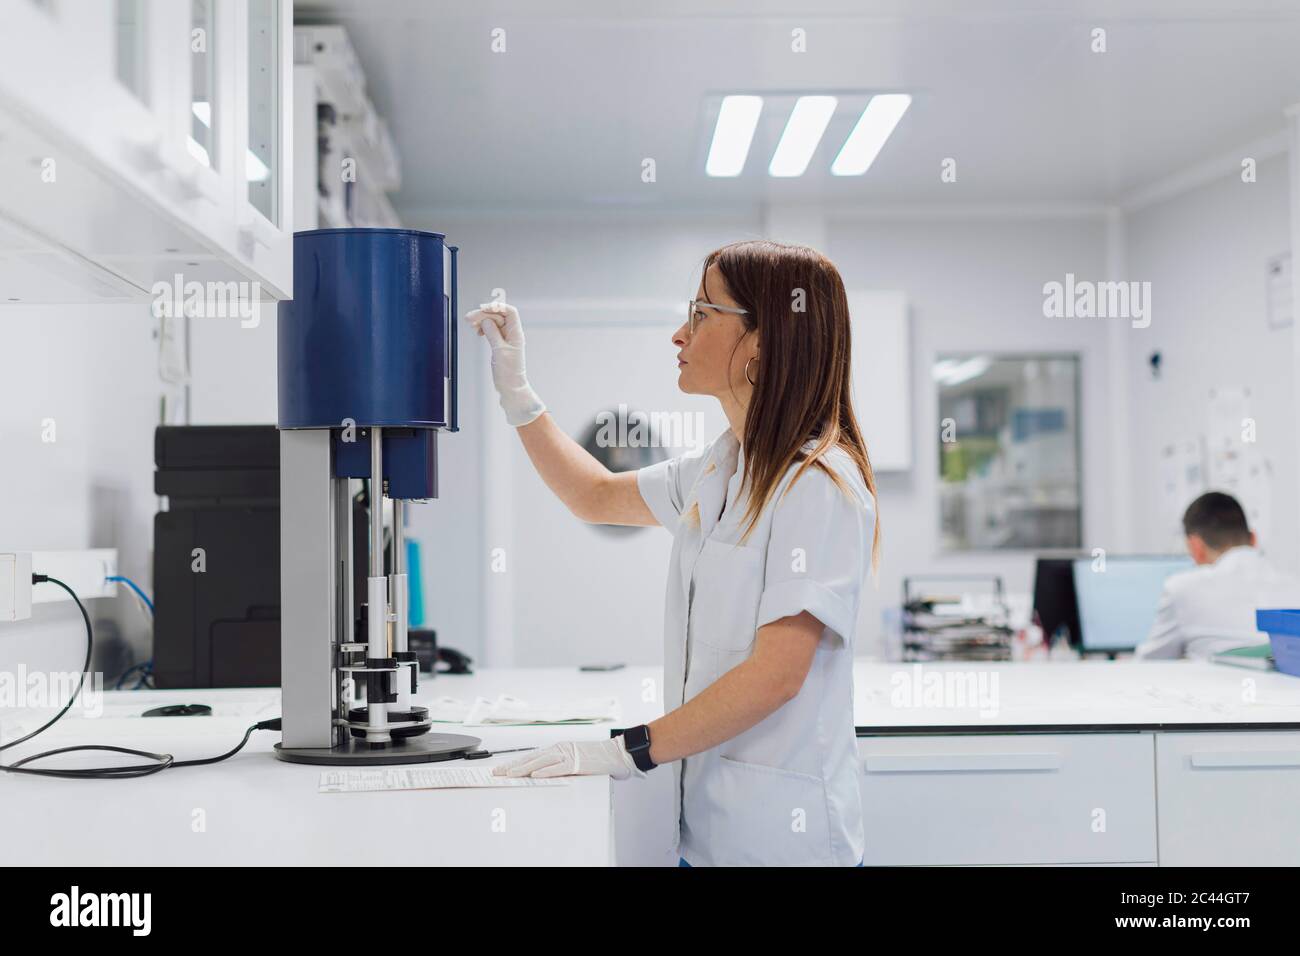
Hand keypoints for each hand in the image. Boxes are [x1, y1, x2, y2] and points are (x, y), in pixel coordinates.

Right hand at [463, 301, 546, 426]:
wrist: (510, 387)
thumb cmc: (509, 372)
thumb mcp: (499, 351)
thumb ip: (493, 333)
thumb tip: (487, 319)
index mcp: (516, 333)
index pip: (509, 312)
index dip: (497, 307)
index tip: (483, 308)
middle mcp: (512, 334)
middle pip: (498, 316)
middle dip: (484, 315)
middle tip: (468, 318)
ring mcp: (506, 339)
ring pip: (493, 323)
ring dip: (482, 321)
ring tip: (471, 325)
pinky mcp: (500, 345)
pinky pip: (491, 331)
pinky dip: (484, 329)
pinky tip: (478, 332)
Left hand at [491, 737, 644, 779]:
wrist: (618, 753)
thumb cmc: (598, 759)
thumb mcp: (575, 761)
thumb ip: (560, 767)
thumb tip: (543, 776)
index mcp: (559, 749)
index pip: (532, 756)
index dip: (515, 762)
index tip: (501, 769)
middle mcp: (561, 749)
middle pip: (532, 757)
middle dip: (513, 765)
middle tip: (497, 772)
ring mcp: (569, 754)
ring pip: (541, 761)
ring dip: (524, 768)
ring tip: (509, 774)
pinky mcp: (578, 762)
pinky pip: (559, 767)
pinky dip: (546, 770)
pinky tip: (535, 774)